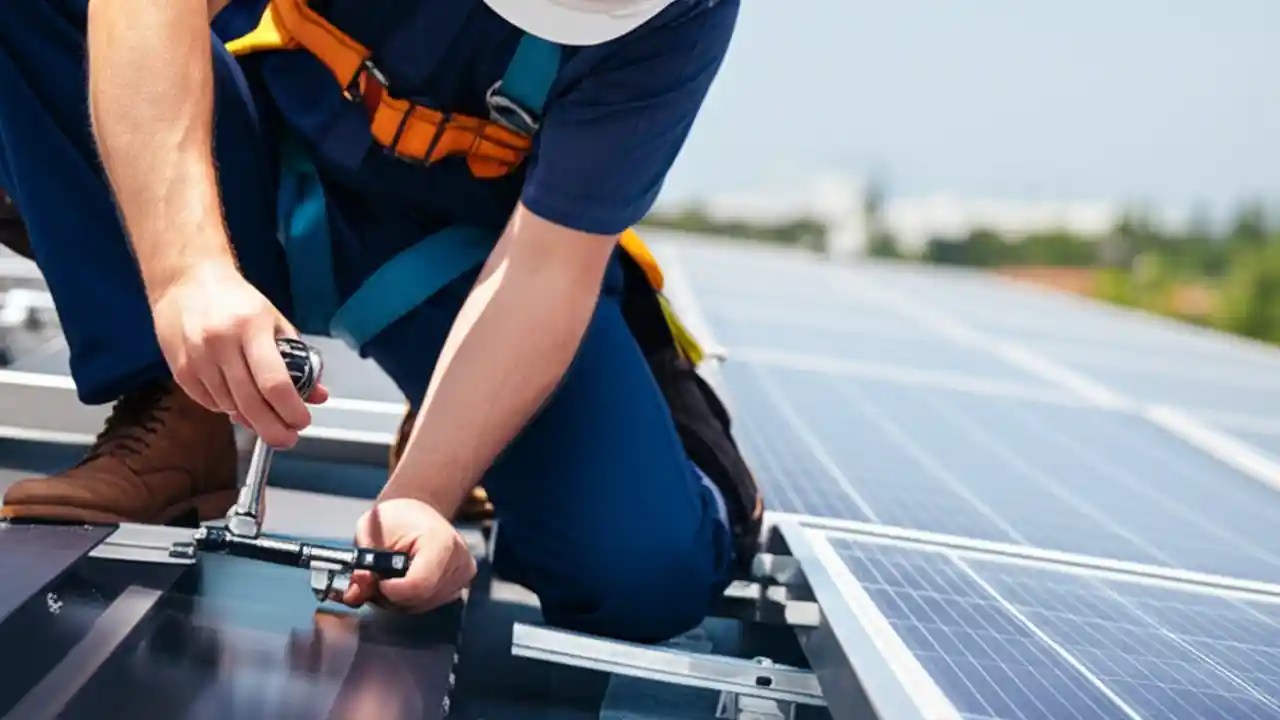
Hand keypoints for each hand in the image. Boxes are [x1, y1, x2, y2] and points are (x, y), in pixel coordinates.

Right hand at [150, 263, 328, 447]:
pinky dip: (226, 408)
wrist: (187, 280)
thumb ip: (298, 358)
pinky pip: (208, 403)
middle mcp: (220, 343)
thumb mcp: (274, 321)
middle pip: (250, 402)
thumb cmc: (236, 300)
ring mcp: (196, 357)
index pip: (274, 382)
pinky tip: (237, 402)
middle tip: (287, 438)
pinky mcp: (179, 369)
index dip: (290, 409)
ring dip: (250, 418)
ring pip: (228, 406)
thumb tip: (316, 394)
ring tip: (265, 416)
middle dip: (273, 428)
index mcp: (251, 327)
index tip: (302, 421)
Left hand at [341, 498, 475, 613]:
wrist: (417, 510)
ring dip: (398, 598)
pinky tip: (404, 580)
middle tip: (376, 576)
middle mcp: (459, 559)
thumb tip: (354, 595)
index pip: (418, 585)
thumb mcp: (369, 535)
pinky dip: (410, 598)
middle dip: (389, 595)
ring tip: (390, 575)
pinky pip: (429, 604)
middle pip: (418, 599)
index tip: (373, 578)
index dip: (389, 590)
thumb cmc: (394, 519)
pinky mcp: (462, 582)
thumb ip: (362, 566)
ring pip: (421, 606)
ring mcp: (463, 573)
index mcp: (441, 541)